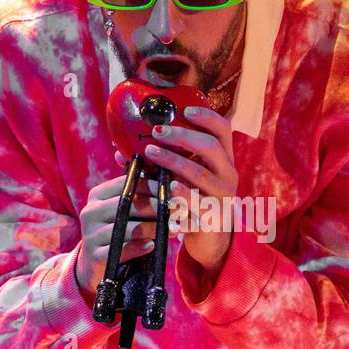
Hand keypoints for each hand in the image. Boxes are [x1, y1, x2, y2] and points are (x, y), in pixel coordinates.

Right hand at [75, 169, 161, 298]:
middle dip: (155, 207)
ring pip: (126, 228)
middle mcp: (90, 212)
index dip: (150, 186)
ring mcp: (90, 235)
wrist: (96, 264)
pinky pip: (120, 250)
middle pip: (126, 205)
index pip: (125, 184)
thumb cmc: (118, 231)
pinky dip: (139, 248)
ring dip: (152, 228)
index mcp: (97, 195)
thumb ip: (138, 196)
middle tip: (176, 211)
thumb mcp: (123, 211)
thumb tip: (169, 180)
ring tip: (172, 230)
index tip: (171, 191)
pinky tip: (152, 246)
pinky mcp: (94, 255)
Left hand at [136, 103, 235, 274]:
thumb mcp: (183, 176)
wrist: (210, 238)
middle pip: (210, 146)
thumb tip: (121, 149)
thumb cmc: (192, 200)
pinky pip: (197, 203)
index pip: (222, 129)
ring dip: (173, 161)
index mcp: (223, 159)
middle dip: (182, 136)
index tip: (185, 110)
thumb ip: (162, 160)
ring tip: (150, 153)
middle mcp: (228, 174)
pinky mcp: (214, 216)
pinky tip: (168, 187)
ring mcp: (223, 196)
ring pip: (200, 174)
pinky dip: (182, 193)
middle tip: (158, 131)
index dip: (206, 117)